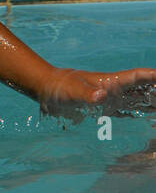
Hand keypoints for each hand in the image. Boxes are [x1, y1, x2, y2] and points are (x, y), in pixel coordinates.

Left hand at [37, 66, 155, 121]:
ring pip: (136, 99)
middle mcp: (113, 89)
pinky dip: (136, 113)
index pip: (135, 77)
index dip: (150, 76)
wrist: (48, 90)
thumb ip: (87, 93)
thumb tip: (101, 96)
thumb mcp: (73, 90)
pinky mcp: (102, 107)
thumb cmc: (60, 87)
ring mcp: (109, 98)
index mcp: (109, 82)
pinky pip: (124, 110)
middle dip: (155, 91)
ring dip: (149, 103)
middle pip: (141, 89)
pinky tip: (144, 117)